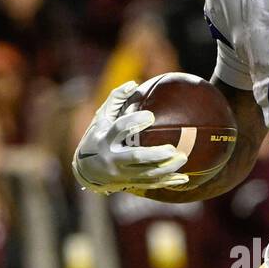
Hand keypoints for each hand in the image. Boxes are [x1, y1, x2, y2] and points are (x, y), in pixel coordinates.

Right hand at [71, 80, 188, 193]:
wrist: (85, 170)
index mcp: (105, 139)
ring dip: (166, 168)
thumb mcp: (101, 118)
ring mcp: (121, 173)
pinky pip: (150, 184)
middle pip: (135, 157)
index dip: (134, 122)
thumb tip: (133, 83)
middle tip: (172, 148)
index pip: (119, 130)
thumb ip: (116, 99)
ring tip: (183, 158)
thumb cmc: (96, 137)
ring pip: (146, 173)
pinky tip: (183, 178)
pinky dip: (167, 181)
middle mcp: (113, 158)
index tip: (151, 116)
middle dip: (154, 154)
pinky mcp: (129, 183)